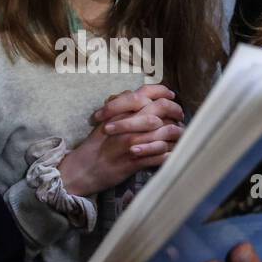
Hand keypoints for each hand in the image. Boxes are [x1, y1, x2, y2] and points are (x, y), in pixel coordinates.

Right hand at [59, 84, 184, 195]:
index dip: (162, 92)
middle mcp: (127, 125)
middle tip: (179, 115)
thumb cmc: (94, 146)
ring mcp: (132, 143)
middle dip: (175, 110)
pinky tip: (175, 152)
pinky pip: (161, 156)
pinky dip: (171, 154)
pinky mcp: (135, 162)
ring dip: (177, 133)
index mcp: (119, 113)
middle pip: (160, 108)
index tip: (171, 96)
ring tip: (179, 134)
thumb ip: (119, 106)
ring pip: (165, 131)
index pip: (144, 93)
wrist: (82, 170)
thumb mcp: (103, 121)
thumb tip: (134, 93)